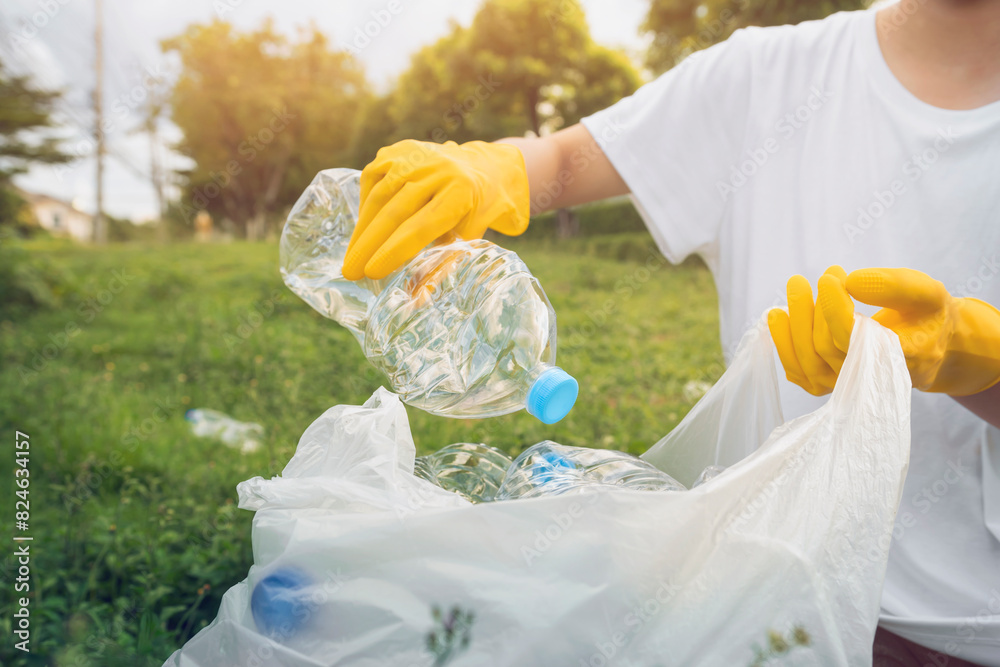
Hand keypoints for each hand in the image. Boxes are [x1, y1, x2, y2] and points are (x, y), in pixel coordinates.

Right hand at [342, 140, 529, 280]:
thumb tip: (415, 302)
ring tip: (352, 259)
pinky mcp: (397, 149)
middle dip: (369, 245)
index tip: (372, 273)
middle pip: (395, 211)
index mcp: (460, 192)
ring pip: (379, 195)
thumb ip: (441, 266)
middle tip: (351, 273)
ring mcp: (415, 155)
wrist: (483, 168)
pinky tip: (364, 228)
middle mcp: (437, 168)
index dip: (394, 251)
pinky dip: (365, 205)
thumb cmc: (475, 211)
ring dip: (362, 230)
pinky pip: (372, 178)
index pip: (420, 226)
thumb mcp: (468, 238)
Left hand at [769, 267, 999, 396]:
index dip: (834, 307)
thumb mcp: (925, 293)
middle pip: (826, 347)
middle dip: (810, 309)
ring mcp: (847, 385)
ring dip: (794, 324)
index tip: (828, 277)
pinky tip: (779, 317)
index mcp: (901, 356)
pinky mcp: (830, 386)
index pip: (852, 337)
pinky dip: (783, 344)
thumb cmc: (925, 316)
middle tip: (804, 278)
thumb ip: (893, 286)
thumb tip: (850, 281)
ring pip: (808, 362)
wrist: (928, 346)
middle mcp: (871, 378)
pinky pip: (799, 373)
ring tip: (794, 287)